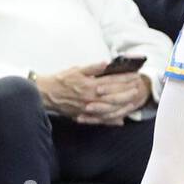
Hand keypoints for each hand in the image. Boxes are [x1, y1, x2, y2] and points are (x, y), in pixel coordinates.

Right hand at [35, 65, 150, 123]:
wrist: (45, 94)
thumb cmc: (61, 80)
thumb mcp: (77, 70)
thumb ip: (93, 68)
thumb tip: (106, 63)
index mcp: (90, 85)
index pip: (112, 81)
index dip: (125, 78)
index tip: (135, 76)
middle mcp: (90, 98)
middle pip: (114, 96)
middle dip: (127, 92)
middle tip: (138, 88)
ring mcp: (88, 108)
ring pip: (109, 109)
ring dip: (122, 106)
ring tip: (132, 102)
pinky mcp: (84, 115)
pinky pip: (100, 120)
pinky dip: (111, 120)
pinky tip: (120, 120)